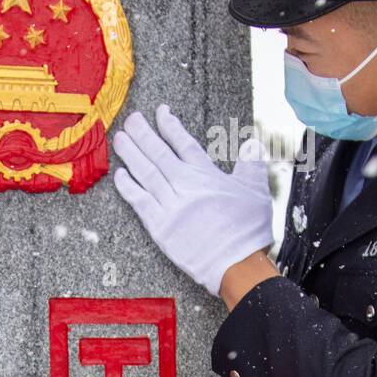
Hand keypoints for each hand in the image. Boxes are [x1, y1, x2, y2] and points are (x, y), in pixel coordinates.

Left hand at [112, 104, 273, 296]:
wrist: (236, 263)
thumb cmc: (248, 230)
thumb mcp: (257, 191)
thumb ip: (252, 164)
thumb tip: (252, 143)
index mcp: (206, 175)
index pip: (183, 143)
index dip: (170, 125)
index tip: (160, 112)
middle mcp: (185, 185)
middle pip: (158, 153)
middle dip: (143, 133)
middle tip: (131, 119)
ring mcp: (170, 205)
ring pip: (145, 172)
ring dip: (131, 154)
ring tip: (120, 138)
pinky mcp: (159, 226)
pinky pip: (139, 201)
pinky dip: (128, 187)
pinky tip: (120, 175)